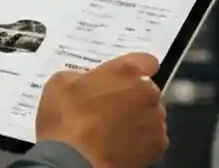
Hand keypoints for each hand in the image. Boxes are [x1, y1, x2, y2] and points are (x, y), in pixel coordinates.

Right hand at [35, 53, 168, 167]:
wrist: (73, 162)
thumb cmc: (66, 120)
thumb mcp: (60, 82)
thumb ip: (82, 76)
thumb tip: (87, 82)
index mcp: (127, 70)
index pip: (146, 60)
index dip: (134, 69)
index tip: (122, 78)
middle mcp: (148, 92)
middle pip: (146, 89)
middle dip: (131, 95)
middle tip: (108, 107)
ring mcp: (156, 120)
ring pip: (150, 113)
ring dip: (136, 117)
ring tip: (112, 129)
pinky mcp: (158, 145)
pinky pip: (151, 137)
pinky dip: (139, 140)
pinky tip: (119, 144)